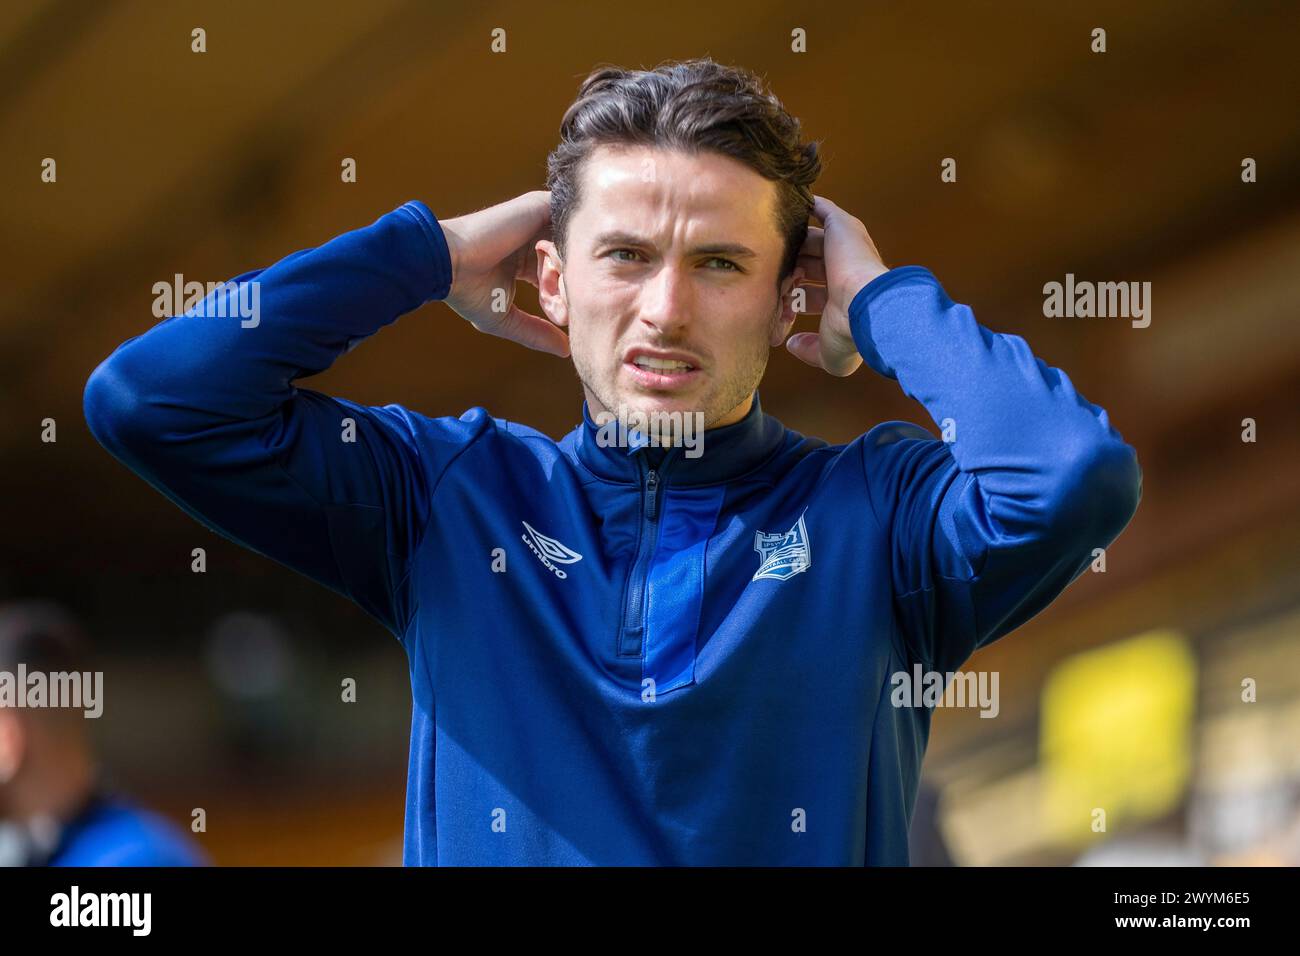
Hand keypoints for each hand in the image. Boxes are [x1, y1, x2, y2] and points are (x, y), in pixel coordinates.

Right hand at [437, 190, 569, 356]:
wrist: (447, 264)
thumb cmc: (467, 292)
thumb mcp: (506, 318)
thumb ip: (537, 332)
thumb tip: (566, 350)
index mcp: (526, 259)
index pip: (560, 276)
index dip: (563, 298)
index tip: (555, 316)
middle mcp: (533, 236)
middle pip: (572, 261)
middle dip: (571, 286)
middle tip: (556, 304)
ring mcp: (536, 219)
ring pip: (573, 246)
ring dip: (568, 271)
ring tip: (550, 287)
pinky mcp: (537, 206)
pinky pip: (568, 229)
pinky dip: (565, 252)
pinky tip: (550, 269)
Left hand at [785, 195, 888, 375]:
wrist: (868, 305)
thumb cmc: (854, 332)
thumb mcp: (830, 355)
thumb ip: (810, 351)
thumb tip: (793, 345)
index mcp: (843, 300)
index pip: (813, 295)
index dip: (795, 300)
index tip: (780, 309)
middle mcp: (845, 271)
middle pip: (808, 267)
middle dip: (790, 273)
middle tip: (770, 278)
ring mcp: (844, 248)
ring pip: (810, 241)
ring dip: (792, 246)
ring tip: (769, 247)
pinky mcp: (842, 226)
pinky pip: (822, 209)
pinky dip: (809, 206)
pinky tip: (788, 206)